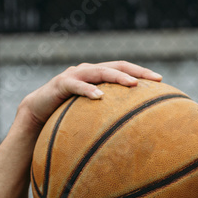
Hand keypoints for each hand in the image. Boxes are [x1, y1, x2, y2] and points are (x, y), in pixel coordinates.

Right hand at [17, 61, 162, 126]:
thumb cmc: (67, 115)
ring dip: (116, 77)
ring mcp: (74, 75)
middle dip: (135, 71)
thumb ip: (110, 116)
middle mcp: (87, 70)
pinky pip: (75, 85)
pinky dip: (88, 90)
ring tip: (131, 83)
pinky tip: (99, 97)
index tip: (161, 80)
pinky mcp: (60, 84)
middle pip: (115, 66)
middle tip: (154, 79)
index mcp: (97, 75)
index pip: (123, 69)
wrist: (36, 114)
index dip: (141, 72)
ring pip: (98, 71)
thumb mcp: (92, 115)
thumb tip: (135, 132)